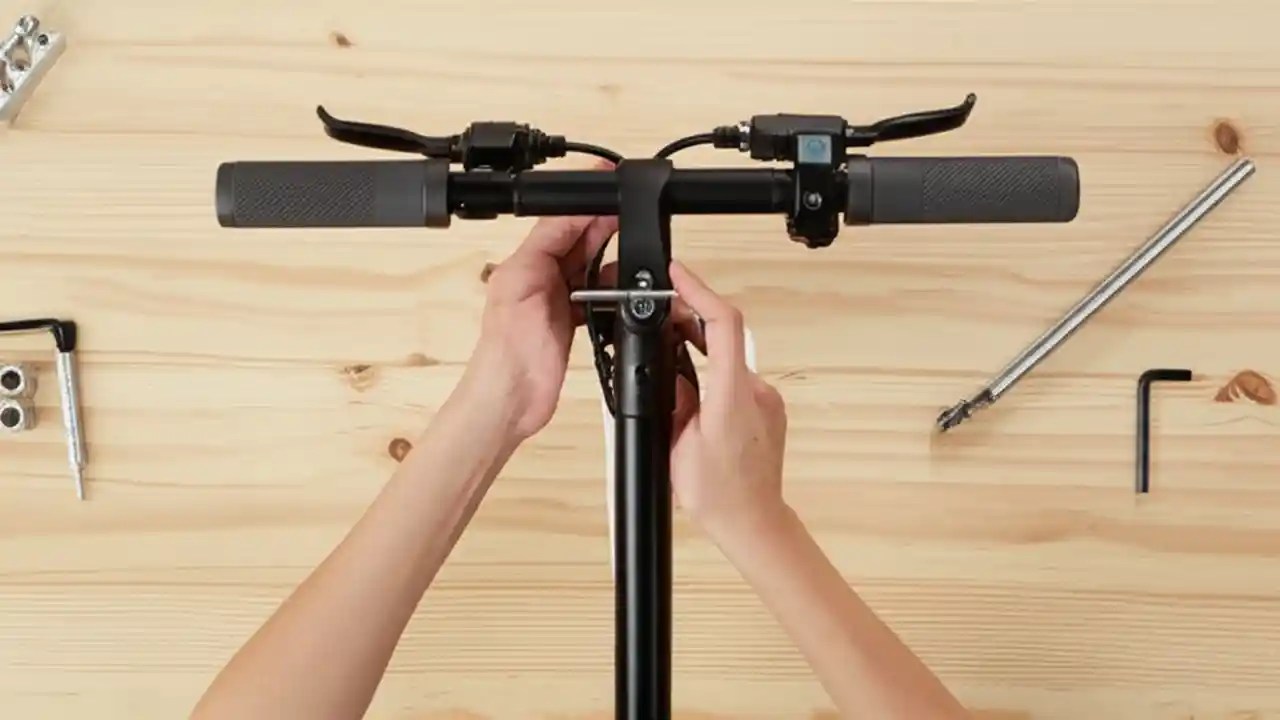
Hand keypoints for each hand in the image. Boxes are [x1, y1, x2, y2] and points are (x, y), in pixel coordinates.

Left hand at [464, 204, 616, 439]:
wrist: (511, 398)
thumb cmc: (507, 349)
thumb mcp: (523, 283)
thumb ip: (546, 246)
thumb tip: (571, 216)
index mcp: (524, 263)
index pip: (559, 220)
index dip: (585, 202)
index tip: (610, 186)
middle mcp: (539, 278)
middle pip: (577, 240)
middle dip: (603, 224)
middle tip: (631, 214)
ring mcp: (556, 301)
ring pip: (590, 268)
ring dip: (611, 259)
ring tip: (634, 253)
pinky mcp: (569, 325)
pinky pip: (596, 298)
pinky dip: (611, 292)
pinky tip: (623, 291)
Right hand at [668, 261, 789, 539]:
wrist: (753, 522)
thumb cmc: (718, 494)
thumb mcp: (679, 444)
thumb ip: (678, 399)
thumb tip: (676, 371)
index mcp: (731, 395)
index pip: (723, 323)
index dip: (700, 290)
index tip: (678, 274)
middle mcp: (756, 391)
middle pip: (724, 335)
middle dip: (691, 321)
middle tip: (661, 318)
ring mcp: (766, 399)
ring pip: (728, 358)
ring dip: (700, 350)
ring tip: (671, 360)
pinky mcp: (768, 409)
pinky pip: (736, 378)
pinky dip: (714, 374)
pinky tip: (693, 392)